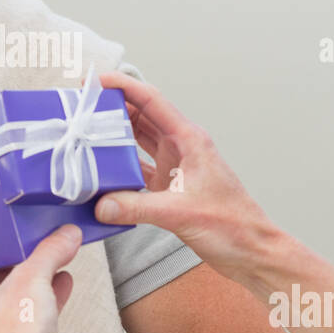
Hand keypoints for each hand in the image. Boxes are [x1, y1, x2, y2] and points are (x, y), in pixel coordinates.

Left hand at [0, 225, 80, 332]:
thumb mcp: (33, 275)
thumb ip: (50, 250)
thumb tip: (62, 237)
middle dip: (10, 270)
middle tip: (26, 257)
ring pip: (4, 306)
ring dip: (28, 287)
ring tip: (50, 270)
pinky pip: (20, 323)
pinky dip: (38, 306)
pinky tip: (59, 290)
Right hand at [93, 70, 276, 288]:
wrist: (252, 252)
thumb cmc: (232, 226)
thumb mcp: (181, 213)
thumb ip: (137, 207)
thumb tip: (101, 204)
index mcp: (189, 140)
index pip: (151, 101)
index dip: (122, 86)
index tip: (96, 80)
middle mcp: (181, 148)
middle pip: (141, 117)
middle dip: (112, 108)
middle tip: (81, 107)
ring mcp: (176, 167)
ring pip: (139, 141)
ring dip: (114, 136)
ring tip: (85, 132)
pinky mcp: (171, 188)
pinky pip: (139, 169)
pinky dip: (121, 168)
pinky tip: (102, 172)